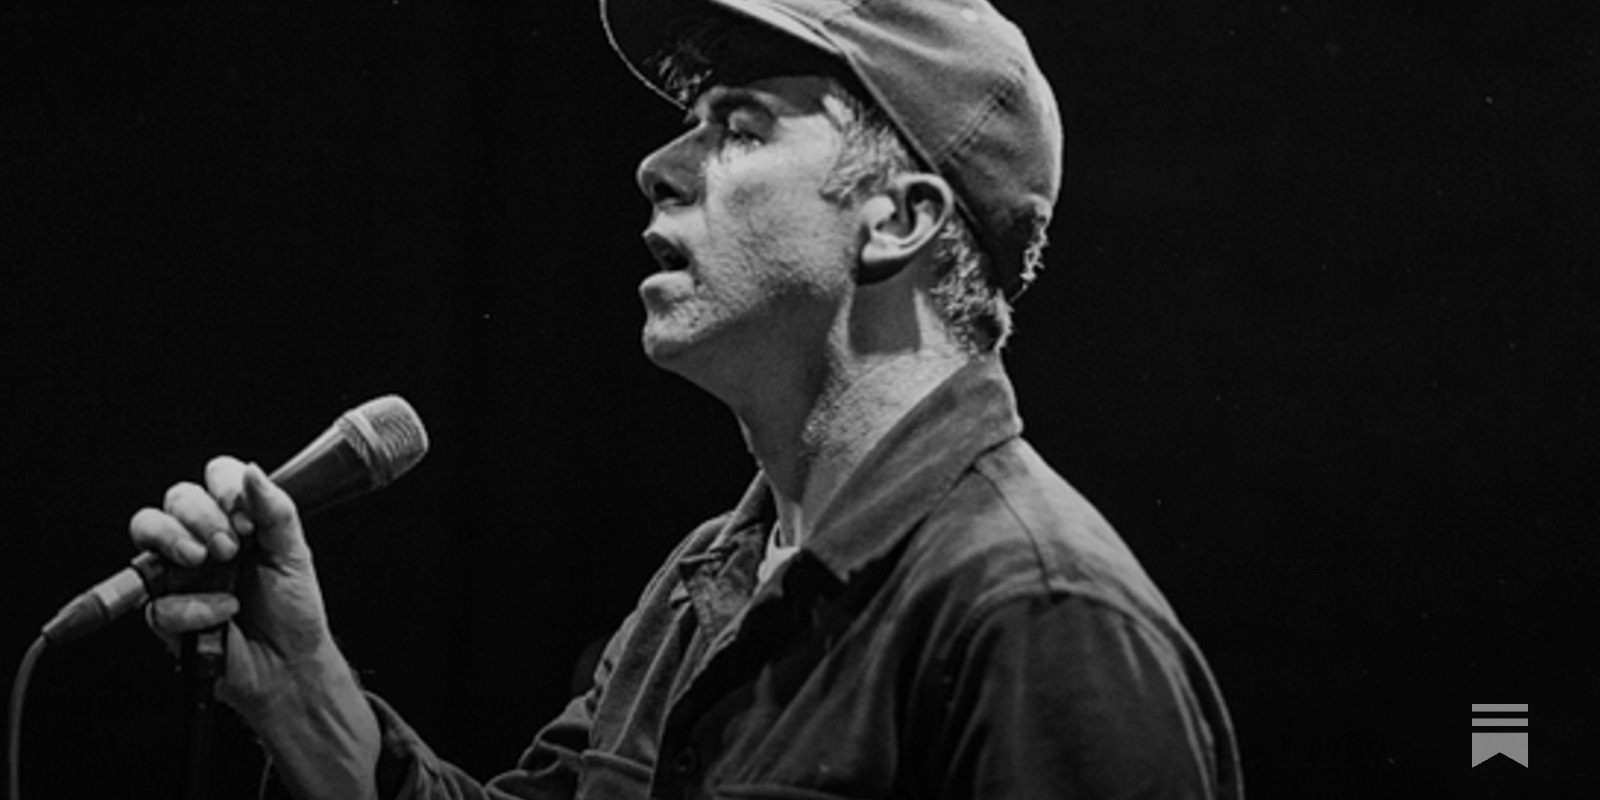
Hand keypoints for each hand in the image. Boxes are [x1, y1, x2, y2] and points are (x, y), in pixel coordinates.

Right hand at [131, 456, 379, 797]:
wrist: (289, 663)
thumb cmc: (293, 610)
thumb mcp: (294, 554)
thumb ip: (276, 511)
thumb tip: (252, 473)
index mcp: (236, 520)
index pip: (215, 476)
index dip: (224, 485)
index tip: (246, 516)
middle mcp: (203, 539)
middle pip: (177, 497)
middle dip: (200, 514)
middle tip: (230, 546)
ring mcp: (179, 572)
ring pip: (147, 529)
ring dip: (176, 538)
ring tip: (209, 561)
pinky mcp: (165, 611)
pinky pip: (159, 597)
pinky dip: (195, 607)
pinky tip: (224, 613)